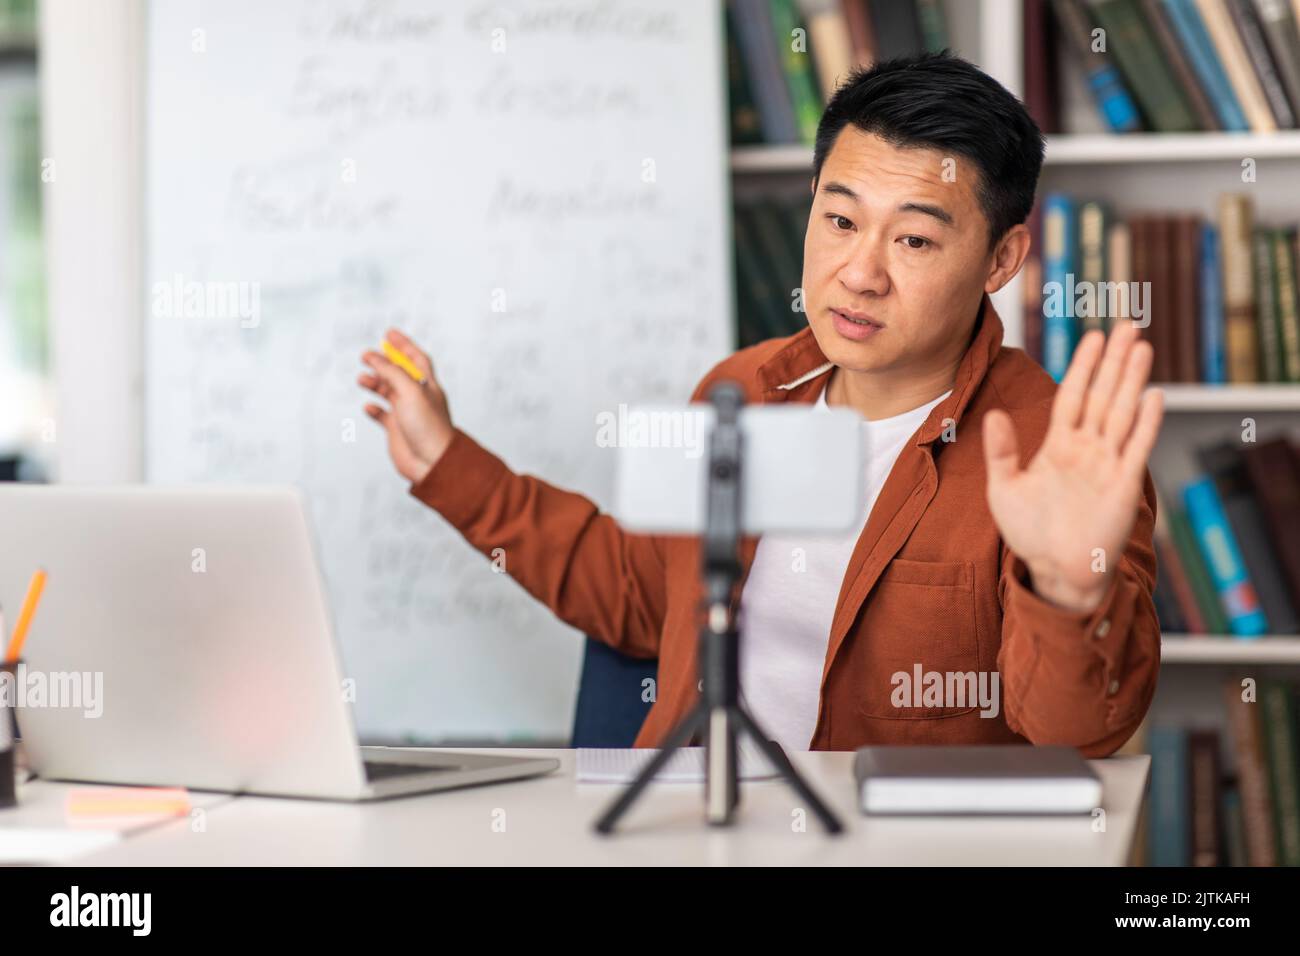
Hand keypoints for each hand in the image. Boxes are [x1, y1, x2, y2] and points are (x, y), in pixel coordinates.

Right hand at [358, 329, 454, 482]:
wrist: (432, 462)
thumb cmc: (428, 427)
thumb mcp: (410, 391)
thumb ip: (392, 372)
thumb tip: (375, 356)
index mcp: (428, 385)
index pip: (416, 358)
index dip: (403, 345)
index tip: (388, 333)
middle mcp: (417, 397)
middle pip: (398, 373)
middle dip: (382, 363)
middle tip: (365, 355)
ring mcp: (407, 414)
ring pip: (388, 392)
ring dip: (374, 383)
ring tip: (362, 379)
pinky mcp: (397, 430)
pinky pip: (382, 415)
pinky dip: (374, 409)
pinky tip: (369, 407)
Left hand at [982, 322, 1164, 612]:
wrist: (1054, 572)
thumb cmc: (1029, 533)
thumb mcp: (1004, 489)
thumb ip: (1000, 452)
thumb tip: (993, 414)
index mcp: (1058, 446)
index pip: (1073, 396)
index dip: (1083, 367)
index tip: (1092, 337)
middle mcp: (1087, 450)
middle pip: (1103, 395)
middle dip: (1115, 361)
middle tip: (1128, 325)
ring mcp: (1107, 465)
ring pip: (1121, 413)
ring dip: (1132, 380)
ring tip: (1142, 347)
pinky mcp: (1123, 486)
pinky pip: (1136, 448)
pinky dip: (1145, 423)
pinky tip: (1153, 396)